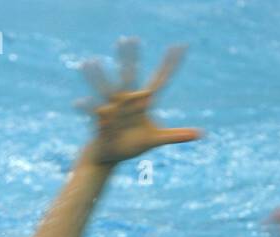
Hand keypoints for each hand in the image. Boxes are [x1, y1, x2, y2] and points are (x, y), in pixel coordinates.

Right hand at [78, 39, 200, 165]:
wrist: (109, 154)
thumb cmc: (131, 145)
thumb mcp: (154, 140)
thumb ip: (175, 135)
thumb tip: (200, 134)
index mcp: (143, 103)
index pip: (160, 80)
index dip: (170, 65)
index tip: (179, 47)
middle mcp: (127, 101)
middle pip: (130, 76)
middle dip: (129, 58)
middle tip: (128, 39)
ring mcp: (112, 109)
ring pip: (107, 88)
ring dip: (98, 75)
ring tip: (90, 61)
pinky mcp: (101, 121)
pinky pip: (93, 112)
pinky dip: (86, 108)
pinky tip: (78, 103)